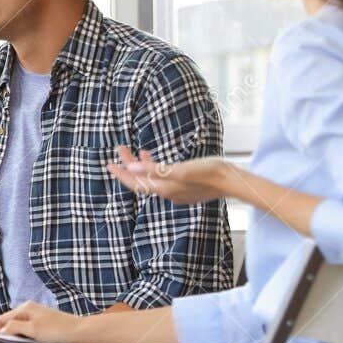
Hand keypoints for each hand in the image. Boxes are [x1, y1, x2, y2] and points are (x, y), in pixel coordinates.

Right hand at [0, 301, 88, 342]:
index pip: (1, 321)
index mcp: (25, 309)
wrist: (83, 334)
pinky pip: (26, 332)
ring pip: (17, 328)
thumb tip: (1, 331)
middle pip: (8, 323)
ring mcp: (37, 318)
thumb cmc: (59, 331)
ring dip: (9, 339)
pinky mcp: (44, 326)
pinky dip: (19, 339)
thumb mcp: (33, 330)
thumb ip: (14, 328)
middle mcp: (29, 310)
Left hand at [106, 147, 231, 204]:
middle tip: (120, 149)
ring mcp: (177, 192)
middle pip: (141, 180)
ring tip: (136, 152)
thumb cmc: (210, 173)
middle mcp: (168, 193)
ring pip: (152, 179)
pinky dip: (156, 168)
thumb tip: (132, 167)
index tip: (109, 163)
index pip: (135, 182)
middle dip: (129, 165)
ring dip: (143, 166)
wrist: (233, 182)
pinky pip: (163, 178)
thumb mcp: (181, 169)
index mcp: (165, 188)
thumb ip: (156, 169)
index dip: (121, 173)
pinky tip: (158, 160)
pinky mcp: (186, 188)